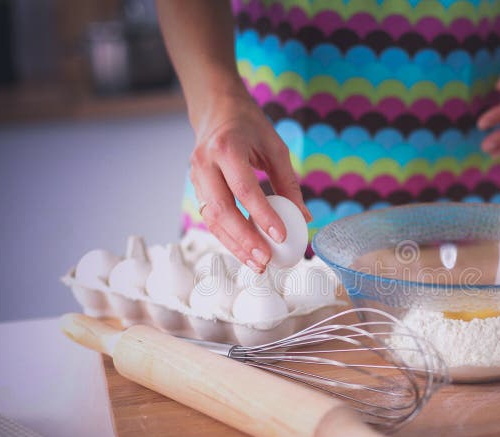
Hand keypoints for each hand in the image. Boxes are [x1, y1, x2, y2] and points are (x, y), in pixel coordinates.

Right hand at [190, 85, 310, 272]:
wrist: (215, 110)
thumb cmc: (249, 127)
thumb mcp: (275, 147)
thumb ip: (288, 183)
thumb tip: (304, 218)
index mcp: (226, 148)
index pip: (244, 189)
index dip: (262, 215)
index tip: (282, 236)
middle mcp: (205, 163)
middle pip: (221, 209)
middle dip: (244, 239)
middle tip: (266, 260)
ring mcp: (195, 177)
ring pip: (212, 219)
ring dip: (234, 245)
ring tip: (257, 264)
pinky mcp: (196, 188)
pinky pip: (210, 218)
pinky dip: (228, 237)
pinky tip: (245, 252)